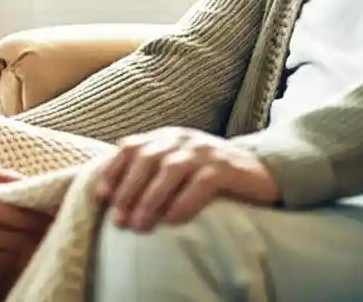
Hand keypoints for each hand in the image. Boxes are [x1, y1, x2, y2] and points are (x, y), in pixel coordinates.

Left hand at [97, 127, 279, 231]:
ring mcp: (205, 150)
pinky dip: (184, 201)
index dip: (113, 170)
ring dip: (151, 199)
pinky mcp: (227, 167)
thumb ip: (150, 174)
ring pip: (171, 169)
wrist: (261, 173)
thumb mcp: (177, 168)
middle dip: (128, 190)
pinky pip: (202, 182)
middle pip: (147, 158)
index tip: (102, 197)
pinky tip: (173, 220)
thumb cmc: (208, 177)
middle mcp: (182, 139)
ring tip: (140, 226)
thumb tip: (112, 201)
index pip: (130, 147)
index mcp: (165, 137)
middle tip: (119, 221)